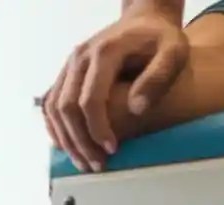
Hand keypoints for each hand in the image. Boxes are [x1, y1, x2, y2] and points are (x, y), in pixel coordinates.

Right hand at [42, 5, 188, 171]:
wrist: (145, 20)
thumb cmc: (161, 39)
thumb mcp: (174, 53)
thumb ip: (158, 77)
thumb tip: (136, 108)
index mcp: (103, 53)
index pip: (89, 99)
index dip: (97, 129)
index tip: (112, 150)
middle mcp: (80, 58)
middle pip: (66, 108)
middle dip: (80, 142)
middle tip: (97, 165)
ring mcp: (70, 65)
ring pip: (53, 108)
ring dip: (66, 139)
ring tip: (84, 162)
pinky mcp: (67, 73)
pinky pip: (50, 103)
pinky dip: (55, 127)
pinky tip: (68, 145)